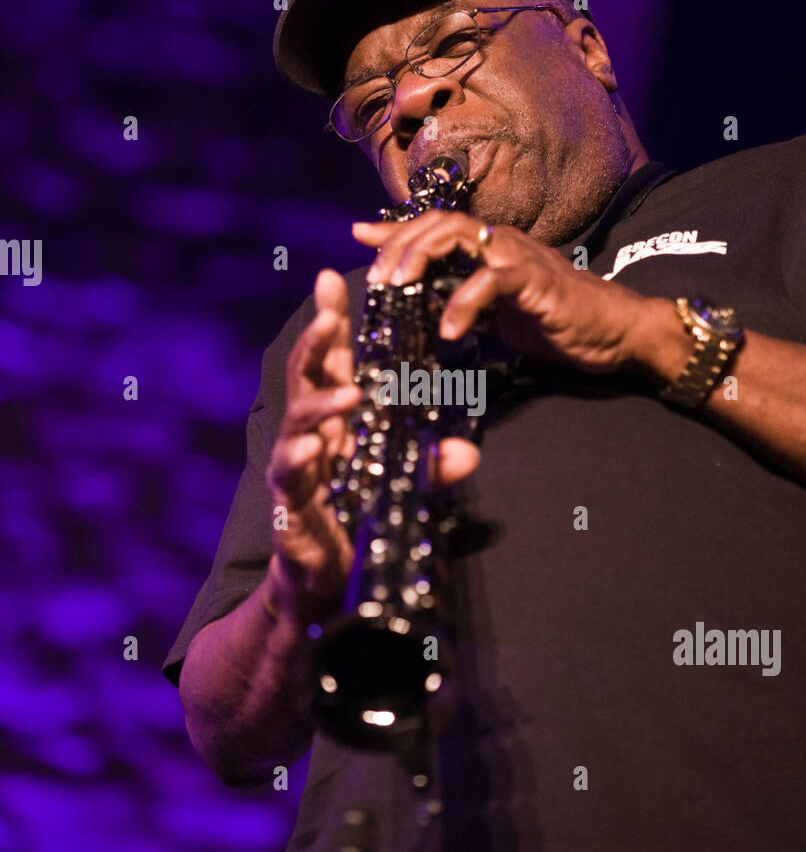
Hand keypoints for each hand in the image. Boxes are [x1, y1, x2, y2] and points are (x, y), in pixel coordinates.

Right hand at [266, 268, 479, 617]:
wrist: (328, 576)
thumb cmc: (359, 515)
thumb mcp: (404, 484)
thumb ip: (433, 465)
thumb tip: (470, 452)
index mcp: (337, 420)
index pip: (333, 361)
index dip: (331, 320)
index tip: (332, 276)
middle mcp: (312, 434)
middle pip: (308, 378)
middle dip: (316, 343)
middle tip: (330, 314)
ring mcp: (296, 466)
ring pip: (297, 422)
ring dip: (320, 405)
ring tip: (347, 393)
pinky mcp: (288, 503)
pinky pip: (290, 475)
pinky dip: (301, 458)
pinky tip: (316, 447)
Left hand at [352, 213, 655, 373]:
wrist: (614, 331)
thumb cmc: (557, 321)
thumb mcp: (497, 313)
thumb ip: (462, 302)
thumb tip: (422, 307)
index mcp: (488, 249)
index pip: (434, 227)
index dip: (395, 229)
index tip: (357, 233)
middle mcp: (499, 242)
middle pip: (437, 223)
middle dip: (399, 245)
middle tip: (376, 279)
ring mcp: (517, 256)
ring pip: (457, 235)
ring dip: (420, 259)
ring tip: (398, 291)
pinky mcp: (535, 280)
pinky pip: (491, 280)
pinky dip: (464, 304)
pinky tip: (449, 332)